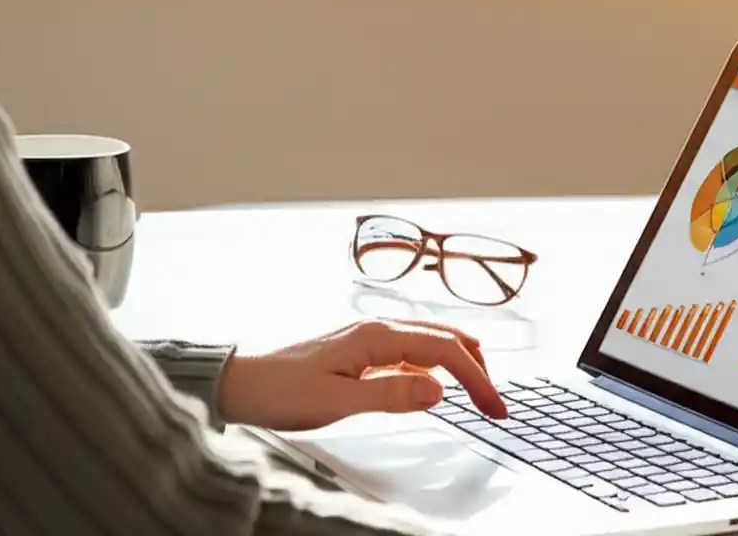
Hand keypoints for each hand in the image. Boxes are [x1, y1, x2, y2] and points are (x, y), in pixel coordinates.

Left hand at [216, 318, 507, 430]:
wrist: (243, 382)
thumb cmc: (282, 390)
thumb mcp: (338, 402)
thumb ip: (391, 395)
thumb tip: (439, 390)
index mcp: (377, 337)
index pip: (444, 351)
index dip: (476, 379)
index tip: (495, 409)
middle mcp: (378, 330)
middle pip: (445, 338)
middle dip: (477, 368)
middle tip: (495, 404)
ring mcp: (370, 339)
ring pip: (430, 342)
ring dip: (460, 364)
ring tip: (480, 392)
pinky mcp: (362, 351)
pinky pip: (412, 351)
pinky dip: (437, 365)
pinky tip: (439, 383)